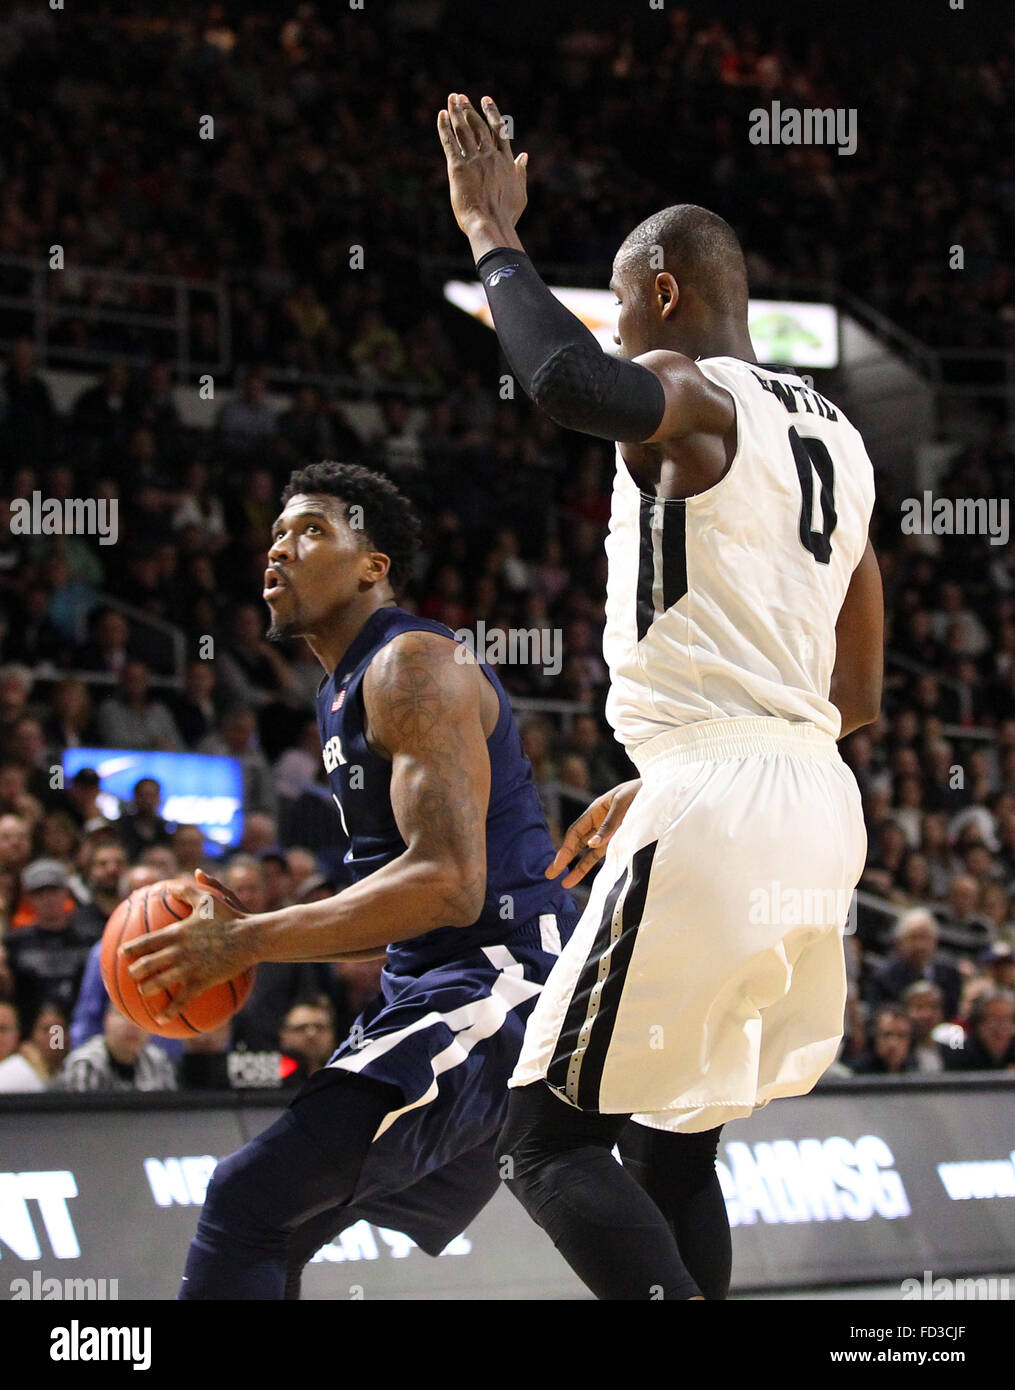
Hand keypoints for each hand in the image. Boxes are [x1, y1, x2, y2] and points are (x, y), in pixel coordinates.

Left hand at [120, 869, 256, 1023]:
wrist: (250, 937)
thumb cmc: (231, 916)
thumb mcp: (209, 899)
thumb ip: (188, 890)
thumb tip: (173, 882)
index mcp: (176, 932)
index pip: (145, 942)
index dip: (129, 949)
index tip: (121, 954)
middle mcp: (177, 951)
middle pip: (146, 965)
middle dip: (134, 972)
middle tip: (131, 974)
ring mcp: (188, 968)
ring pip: (158, 983)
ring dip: (146, 989)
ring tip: (142, 992)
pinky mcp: (200, 981)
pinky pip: (180, 1000)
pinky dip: (168, 1012)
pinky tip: (159, 1020)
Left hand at [438, 93, 526, 239]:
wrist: (490, 224)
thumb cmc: (506, 214)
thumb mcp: (520, 192)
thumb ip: (521, 172)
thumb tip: (524, 156)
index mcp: (506, 161)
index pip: (499, 130)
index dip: (491, 113)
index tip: (485, 100)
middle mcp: (490, 156)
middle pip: (479, 126)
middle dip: (469, 109)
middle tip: (461, 97)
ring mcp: (474, 161)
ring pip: (464, 130)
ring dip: (457, 112)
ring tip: (452, 98)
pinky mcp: (457, 168)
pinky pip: (449, 142)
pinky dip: (444, 128)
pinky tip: (441, 115)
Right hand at [545, 779, 641, 888]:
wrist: (661, 789)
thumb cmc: (640, 791)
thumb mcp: (623, 805)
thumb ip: (609, 825)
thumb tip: (592, 845)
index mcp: (596, 810)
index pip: (575, 832)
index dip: (566, 849)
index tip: (558, 864)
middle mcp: (599, 823)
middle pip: (577, 844)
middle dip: (564, 860)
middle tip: (549, 875)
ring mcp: (609, 833)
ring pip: (588, 853)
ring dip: (578, 867)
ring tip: (565, 883)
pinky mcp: (620, 839)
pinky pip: (604, 854)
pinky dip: (594, 864)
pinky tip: (585, 875)